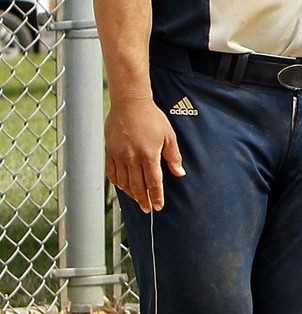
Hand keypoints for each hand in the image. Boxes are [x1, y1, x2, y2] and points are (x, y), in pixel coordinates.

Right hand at [105, 98, 184, 212]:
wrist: (130, 104)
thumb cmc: (152, 118)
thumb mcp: (169, 136)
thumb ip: (173, 157)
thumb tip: (179, 173)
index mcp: (149, 154)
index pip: (153, 182)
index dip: (156, 196)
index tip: (158, 206)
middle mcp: (132, 158)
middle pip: (138, 186)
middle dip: (144, 200)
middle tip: (148, 209)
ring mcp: (119, 156)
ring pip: (124, 182)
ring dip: (131, 194)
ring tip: (138, 200)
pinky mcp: (109, 152)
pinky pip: (112, 173)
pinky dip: (118, 183)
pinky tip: (123, 187)